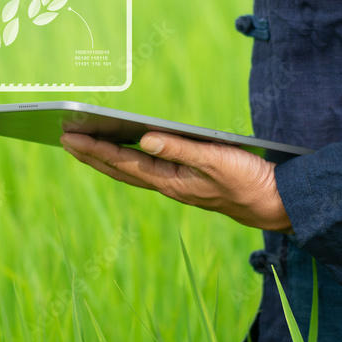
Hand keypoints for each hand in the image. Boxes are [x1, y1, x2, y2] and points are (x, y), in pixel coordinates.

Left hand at [60, 131, 292, 232]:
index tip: (69, 137)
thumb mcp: (216, 160)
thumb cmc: (250, 181)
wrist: (276, 204)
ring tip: (84, 144)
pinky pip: (148, 169)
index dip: (94, 149)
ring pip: (131, 170)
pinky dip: (129, 159)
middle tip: (64, 139)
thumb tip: (143, 138)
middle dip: (91, 154)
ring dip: (106, 157)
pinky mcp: (186, 182)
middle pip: (120, 168)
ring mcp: (176, 185)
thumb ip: (180, 149)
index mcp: (171, 181)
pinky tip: (124, 150)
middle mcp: (168, 185)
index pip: (123, 161)